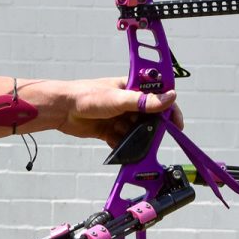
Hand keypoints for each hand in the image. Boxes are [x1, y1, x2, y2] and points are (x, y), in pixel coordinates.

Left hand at [51, 77, 182, 148]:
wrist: (61, 110)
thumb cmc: (87, 96)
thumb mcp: (119, 99)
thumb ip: (145, 101)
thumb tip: (171, 97)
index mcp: (132, 87)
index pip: (158, 96)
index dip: (170, 108)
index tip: (177, 124)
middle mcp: (128, 102)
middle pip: (149, 117)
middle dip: (151, 128)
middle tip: (153, 138)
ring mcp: (119, 117)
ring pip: (136, 131)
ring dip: (137, 139)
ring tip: (132, 143)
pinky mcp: (109, 130)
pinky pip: (123, 141)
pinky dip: (124, 146)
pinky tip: (123, 151)